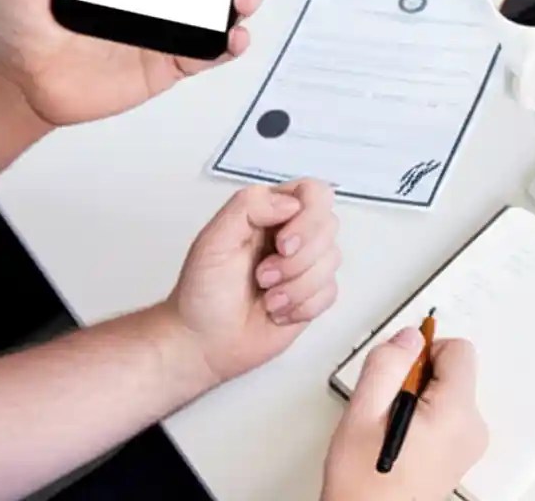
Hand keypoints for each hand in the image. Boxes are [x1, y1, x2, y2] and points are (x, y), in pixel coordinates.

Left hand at [164, 179, 339, 383]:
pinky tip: (278, 312)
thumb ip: (248, 207)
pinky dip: (303, 306)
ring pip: (332, 261)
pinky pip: (330, 292)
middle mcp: (293, 234)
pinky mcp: (313, 295)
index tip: (282, 245)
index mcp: (269, 212)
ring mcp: (306, 265)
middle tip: (262, 278)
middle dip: (298, 259)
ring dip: (297, 286)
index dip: (308, 217)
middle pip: (329, 225)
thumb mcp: (213, 240)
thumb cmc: (202, 291)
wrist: (205, 342)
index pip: (313, 193)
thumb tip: (291, 203)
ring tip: (266, 300)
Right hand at [323, 330, 488, 500]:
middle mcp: (472, 428)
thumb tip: (408, 337)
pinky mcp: (459, 453)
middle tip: (387, 408)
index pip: (458, 350)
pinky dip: (423, 416)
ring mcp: (469, 443)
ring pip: (447, 391)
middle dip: (418, 377)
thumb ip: (387, 364)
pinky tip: (401, 439)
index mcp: (456, 413)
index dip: (423, 352)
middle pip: (454, 370)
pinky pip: (447, 414)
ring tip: (391, 428)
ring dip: (418, 398)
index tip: (398, 374)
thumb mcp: (363, 412)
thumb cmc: (364, 482)